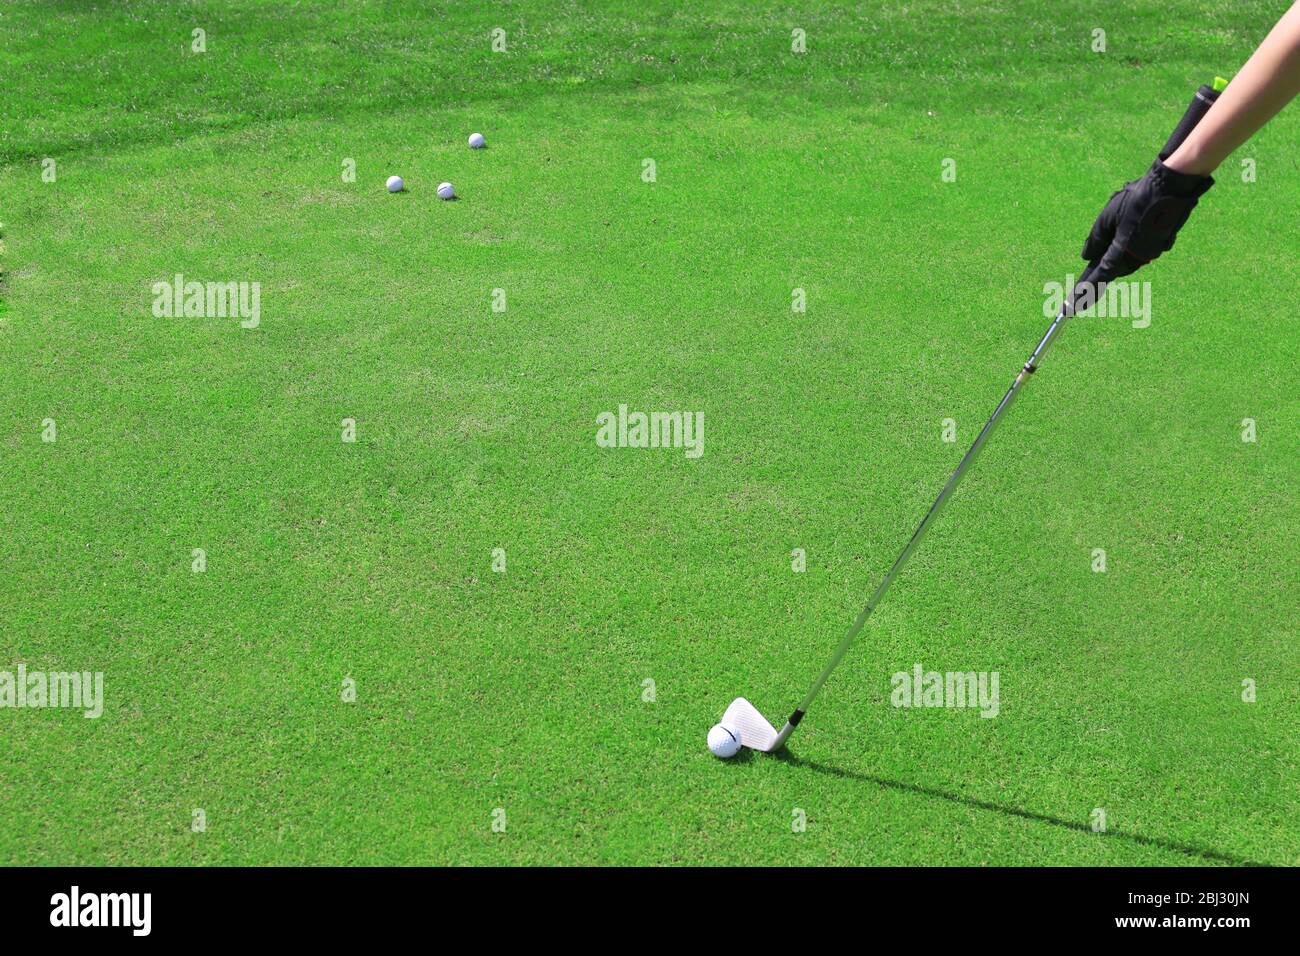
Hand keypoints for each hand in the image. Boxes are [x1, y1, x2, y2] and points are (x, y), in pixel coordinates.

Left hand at [1082, 160, 1213, 280]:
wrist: (1173, 186)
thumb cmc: (1137, 199)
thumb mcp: (1107, 217)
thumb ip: (1095, 238)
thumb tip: (1087, 255)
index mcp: (1124, 251)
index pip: (1102, 275)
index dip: (1088, 289)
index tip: (1075, 306)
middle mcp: (1140, 257)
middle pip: (1116, 269)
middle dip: (1101, 276)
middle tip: (1082, 291)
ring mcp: (1154, 251)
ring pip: (1129, 261)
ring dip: (1116, 262)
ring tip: (1099, 271)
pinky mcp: (1164, 242)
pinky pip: (1142, 251)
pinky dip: (1131, 250)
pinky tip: (1125, 244)